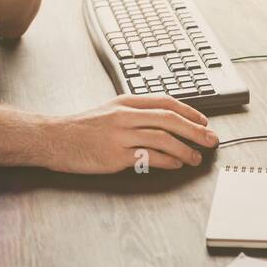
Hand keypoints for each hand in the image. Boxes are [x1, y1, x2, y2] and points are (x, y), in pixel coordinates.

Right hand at [41, 95, 219, 173]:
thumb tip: (166, 121)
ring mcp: (120, 135)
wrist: (55, 139)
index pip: (166, 102)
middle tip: (211, 140)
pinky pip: (149, 157)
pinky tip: (176, 164)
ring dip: (185, 149)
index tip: (204, 121)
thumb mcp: (110, 110)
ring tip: (196, 157)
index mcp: (126, 101)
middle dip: (195, 130)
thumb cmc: (83, 127)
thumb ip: (135, 113)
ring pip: (163, 138)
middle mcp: (125, 115)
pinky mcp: (115, 156)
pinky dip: (167, 161)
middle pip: (170, 119)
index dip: (190, 112)